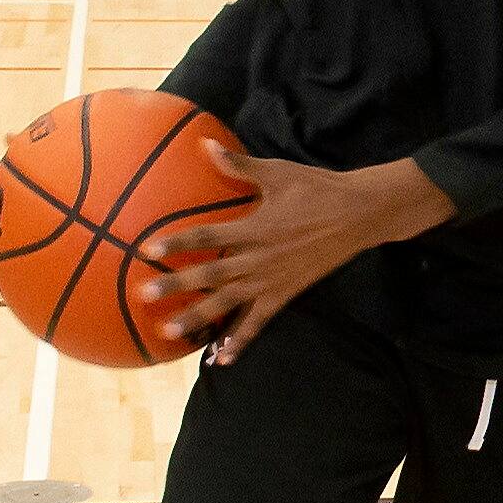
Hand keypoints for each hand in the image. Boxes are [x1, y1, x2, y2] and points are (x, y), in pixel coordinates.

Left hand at [146, 150, 449, 363]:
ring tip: (169, 331)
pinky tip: (220, 359)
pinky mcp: (285, 294)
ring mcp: (271, 280)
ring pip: (228, 303)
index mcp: (255, 227)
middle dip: (176, 286)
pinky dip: (240, 341)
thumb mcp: (277, 172)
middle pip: (210, 275)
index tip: (148, 250)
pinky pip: (258, 323)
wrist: (358, 214)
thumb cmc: (316, 188)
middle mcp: (259, 258)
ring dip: (198, 317)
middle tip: (143, 296)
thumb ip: (238, 164)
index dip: (178, 243)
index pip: (207, 237)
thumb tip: (204, 144)